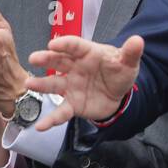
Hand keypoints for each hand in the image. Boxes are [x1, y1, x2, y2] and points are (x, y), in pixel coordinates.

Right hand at [26, 35, 143, 130]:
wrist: (117, 94)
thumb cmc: (117, 73)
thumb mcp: (127, 63)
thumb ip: (131, 53)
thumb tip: (138, 40)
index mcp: (87, 54)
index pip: (74, 46)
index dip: (64, 44)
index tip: (53, 44)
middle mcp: (74, 68)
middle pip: (58, 61)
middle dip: (45, 59)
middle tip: (34, 58)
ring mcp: (70, 86)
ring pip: (53, 84)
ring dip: (41, 84)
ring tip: (29, 84)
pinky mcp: (72, 103)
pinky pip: (60, 112)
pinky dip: (50, 120)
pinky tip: (40, 126)